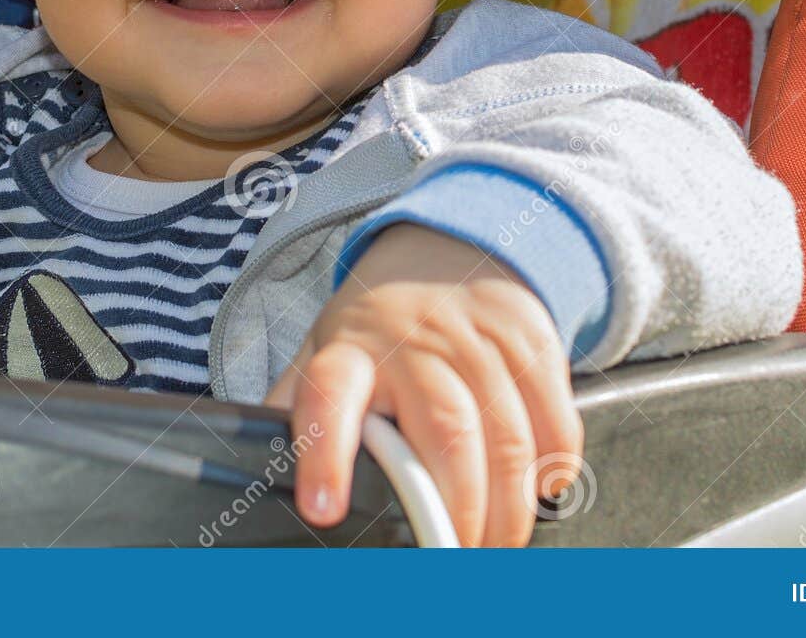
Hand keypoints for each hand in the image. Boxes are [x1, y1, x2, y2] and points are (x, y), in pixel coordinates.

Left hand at [265, 222, 582, 546]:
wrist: (441, 249)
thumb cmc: (373, 332)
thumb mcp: (320, 359)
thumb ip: (292, 417)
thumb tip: (251, 485)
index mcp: (346, 353)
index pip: (328, 396)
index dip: (325, 453)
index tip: (325, 509)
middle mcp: (411, 340)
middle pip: (446, 429)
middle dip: (456, 512)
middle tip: (454, 555)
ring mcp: (475, 334)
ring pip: (506, 434)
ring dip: (509, 508)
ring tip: (496, 544)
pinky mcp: (529, 334)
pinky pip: (554, 415)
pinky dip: (553, 466)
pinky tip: (538, 490)